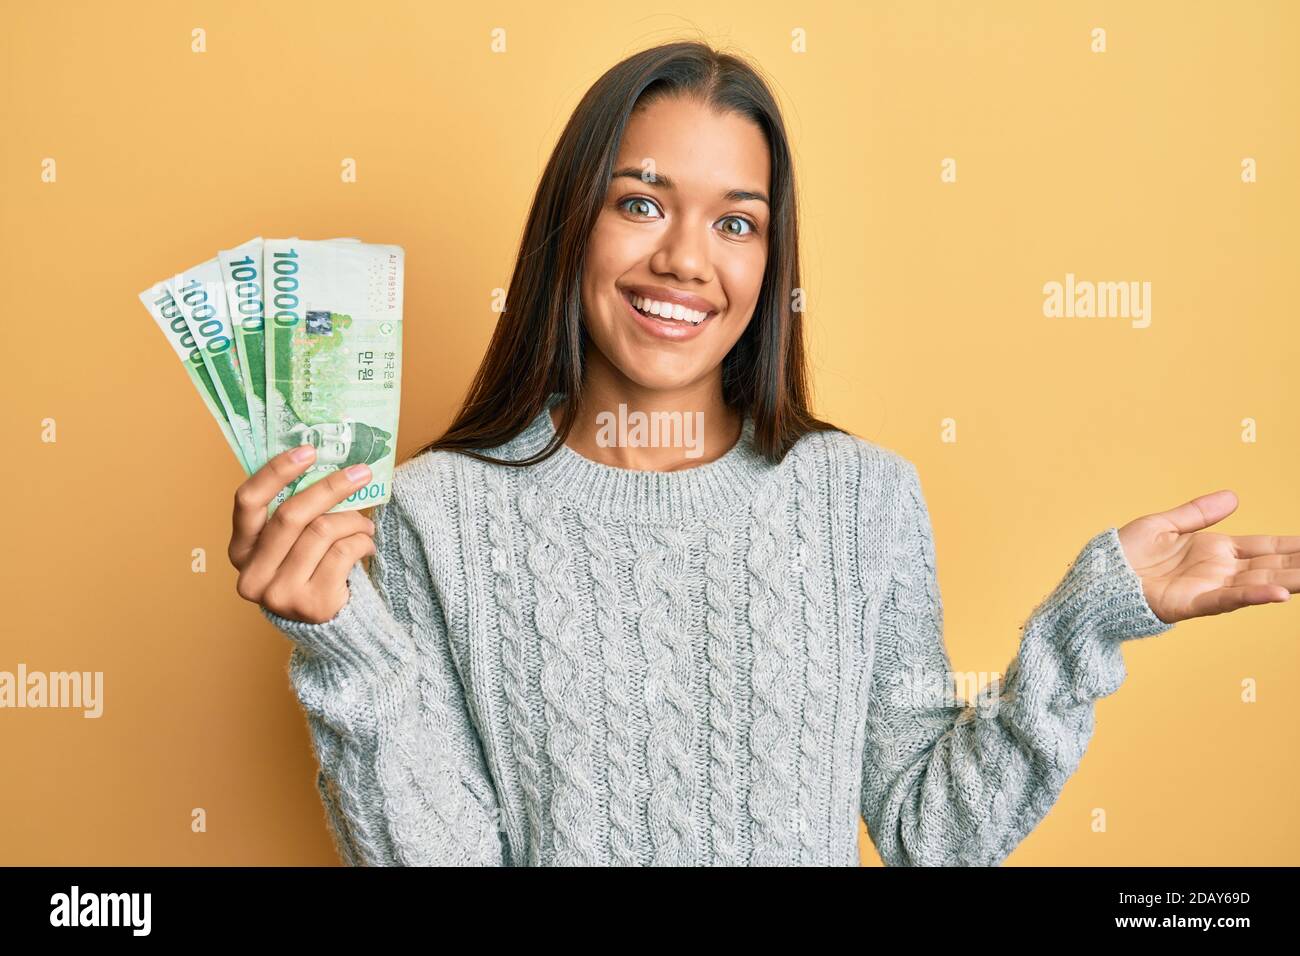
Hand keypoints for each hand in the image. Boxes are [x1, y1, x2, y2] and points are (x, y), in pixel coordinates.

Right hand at [228, 445, 376, 623]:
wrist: (330, 622)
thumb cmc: (310, 569)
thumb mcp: (290, 543)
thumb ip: (294, 512)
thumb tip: (326, 462)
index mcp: (240, 550)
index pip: (248, 501)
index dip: (276, 471)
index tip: (308, 450)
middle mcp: (252, 575)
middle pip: (292, 515)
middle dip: (331, 488)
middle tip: (361, 473)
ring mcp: (279, 593)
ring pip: (322, 531)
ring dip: (353, 521)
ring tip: (366, 524)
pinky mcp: (312, 604)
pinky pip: (343, 553)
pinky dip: (362, 542)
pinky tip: (366, 546)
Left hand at [1117, 489, 1297, 624]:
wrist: (1098, 578)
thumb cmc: (1125, 553)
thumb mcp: (1164, 524)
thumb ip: (1198, 513)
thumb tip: (1234, 497)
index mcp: (1214, 550)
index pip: (1265, 547)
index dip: (1293, 546)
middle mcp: (1219, 571)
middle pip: (1271, 566)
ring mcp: (1209, 588)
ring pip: (1260, 584)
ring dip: (1290, 581)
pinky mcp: (1192, 603)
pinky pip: (1228, 599)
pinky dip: (1254, 596)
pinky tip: (1281, 594)